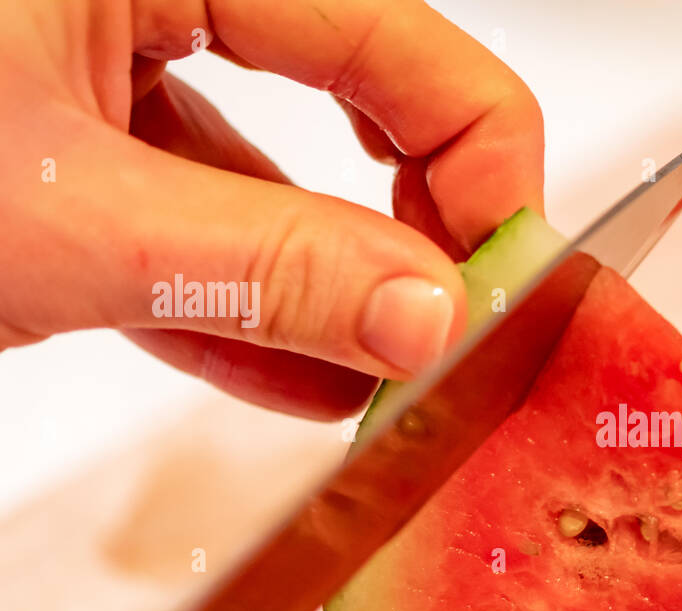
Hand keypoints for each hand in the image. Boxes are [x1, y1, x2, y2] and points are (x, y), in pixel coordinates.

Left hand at [0, 0, 543, 418]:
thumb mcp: (65, 214)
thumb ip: (263, 266)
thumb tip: (427, 315)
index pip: (400, 43)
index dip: (483, 168)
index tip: (503, 290)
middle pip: (360, 99)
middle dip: (417, 229)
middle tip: (453, 332)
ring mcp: (107, 67)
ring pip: (276, 178)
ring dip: (338, 290)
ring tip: (393, 380)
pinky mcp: (75, 152)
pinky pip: (194, 229)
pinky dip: (249, 310)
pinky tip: (308, 383)